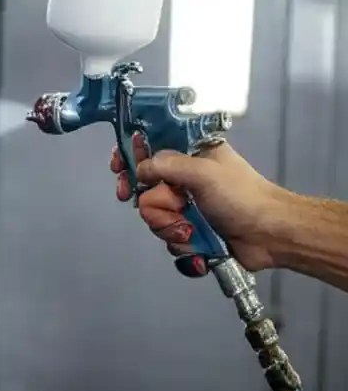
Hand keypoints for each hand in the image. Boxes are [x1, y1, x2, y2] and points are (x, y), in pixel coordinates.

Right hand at [110, 135, 288, 271]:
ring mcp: (187, 206)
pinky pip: (167, 237)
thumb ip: (166, 165)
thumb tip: (140, 170)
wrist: (271, 235)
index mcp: (190, 155)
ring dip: (169, 226)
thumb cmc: (244, 197)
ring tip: (191, 229)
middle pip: (144, 189)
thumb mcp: (203, 172)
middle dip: (153, 204)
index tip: (118, 168)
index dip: (130, 156)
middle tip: (164, 208)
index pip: (148, 147)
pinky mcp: (191, 231)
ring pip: (154, 216)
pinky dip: (180, 243)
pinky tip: (196, 242)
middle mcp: (184, 179)